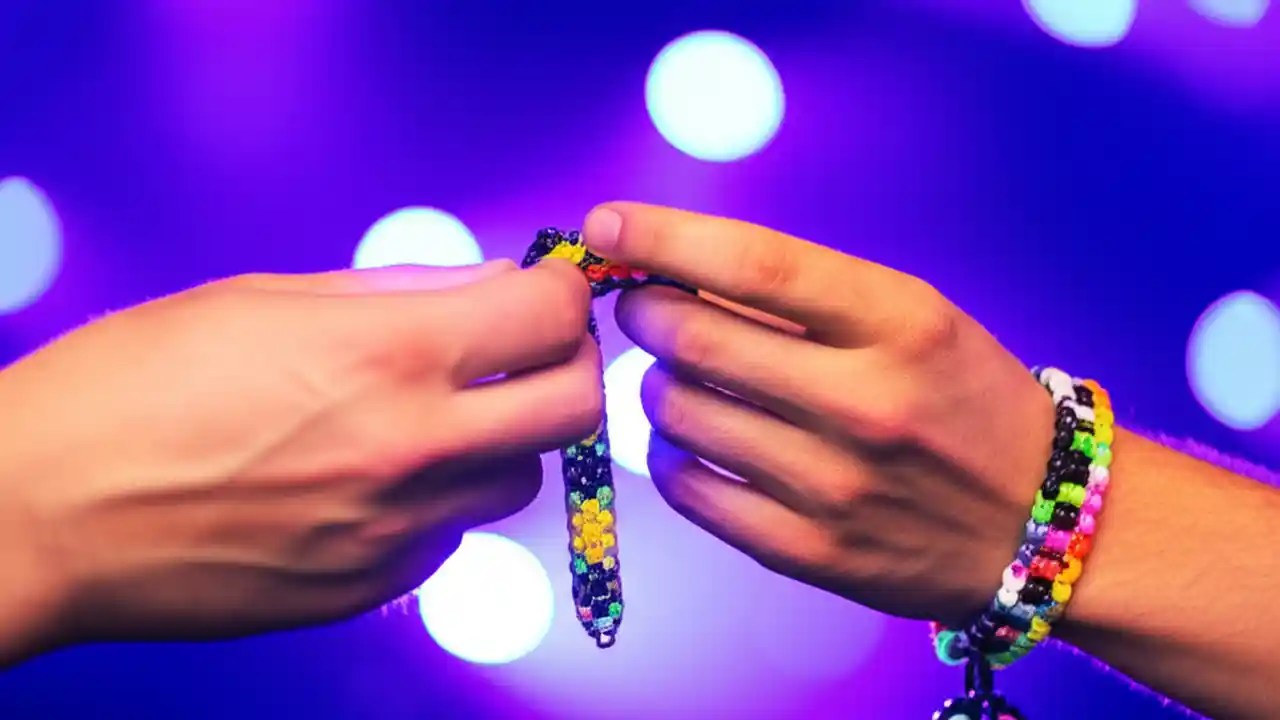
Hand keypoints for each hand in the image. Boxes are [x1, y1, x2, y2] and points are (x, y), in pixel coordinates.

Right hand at [0, 259, 599, 661]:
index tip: (537, 296)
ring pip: (517, 480)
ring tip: (425, 421)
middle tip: (520, 355)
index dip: (558, 297)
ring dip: (497, 442)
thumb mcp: (266, 298)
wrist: (44, 513)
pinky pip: (449, 537)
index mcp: (391, 353)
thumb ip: (398, 293)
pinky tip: (370, 482)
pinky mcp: (371, 588)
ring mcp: (397, 529)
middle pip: (574, 407)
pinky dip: (435, 503)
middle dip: (563, 368)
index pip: (552, 317)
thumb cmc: (133, 386)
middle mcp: (414, 447)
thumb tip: (487, 285)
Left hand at [582, 203, 1054, 624]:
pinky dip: (670, 452)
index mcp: (901, 323)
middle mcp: (866, 403)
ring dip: (657, 383)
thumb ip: (807, 296)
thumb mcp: (916, 319)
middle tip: (648, 307)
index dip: (665, 236)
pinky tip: (694, 437)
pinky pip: (687, 488)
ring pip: (677, 412)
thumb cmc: (964, 399)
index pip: (756, 264)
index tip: (608, 222)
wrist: (1041, 522)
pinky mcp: (808, 552)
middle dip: (647, 311)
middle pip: (696, 339)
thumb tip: (679, 269)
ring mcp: (834, 486)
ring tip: (687, 378)